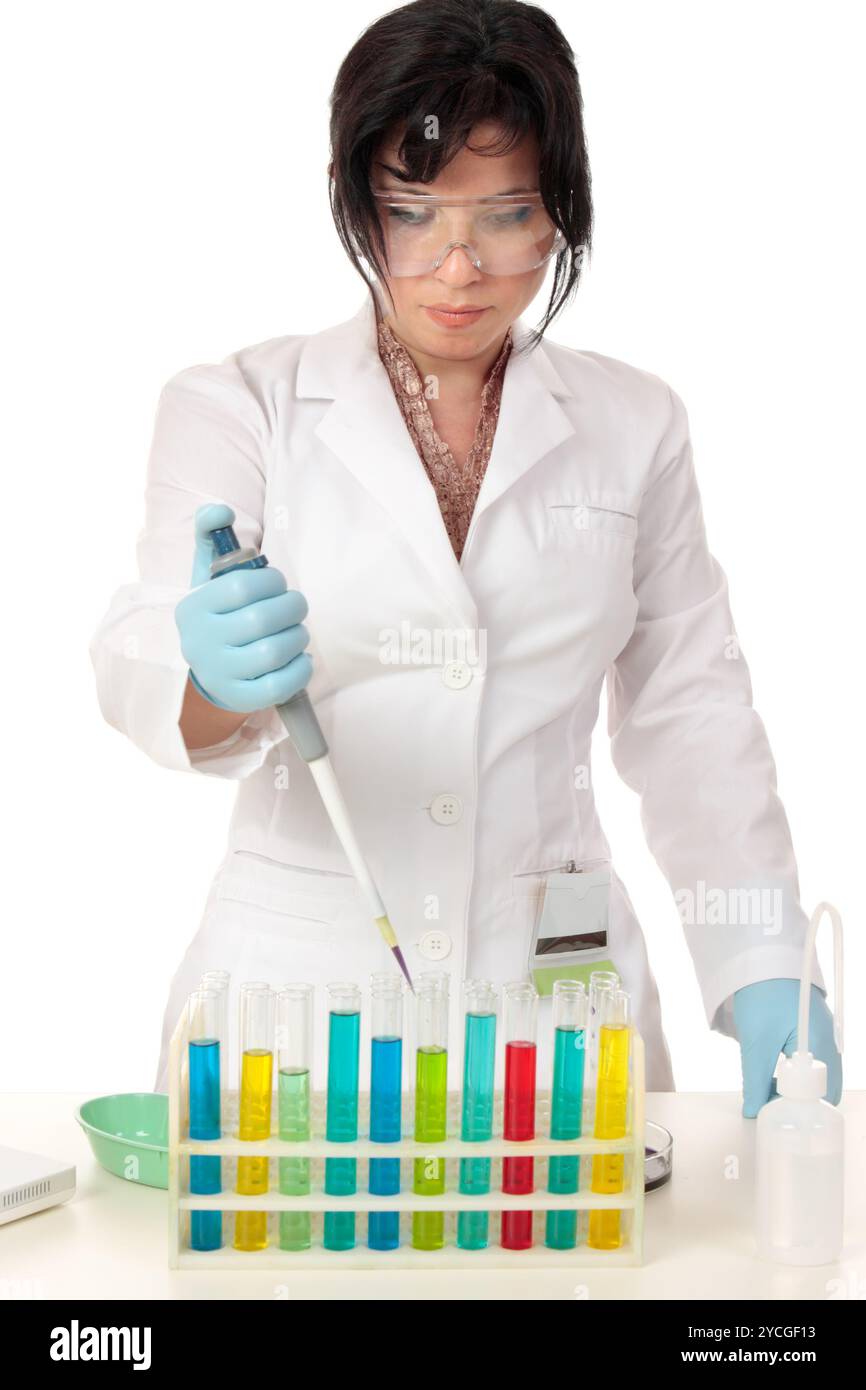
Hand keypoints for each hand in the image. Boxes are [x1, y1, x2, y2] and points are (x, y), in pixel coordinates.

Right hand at [175, 503, 311, 712]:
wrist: (209, 670)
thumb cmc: (219, 613)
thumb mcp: (207, 575)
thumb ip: (210, 535)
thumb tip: (218, 509)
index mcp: (192, 608)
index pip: (241, 587)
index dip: (271, 582)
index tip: (278, 584)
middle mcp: (200, 642)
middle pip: (261, 620)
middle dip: (291, 608)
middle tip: (296, 607)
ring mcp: (219, 674)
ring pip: (273, 652)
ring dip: (298, 637)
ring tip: (297, 632)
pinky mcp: (240, 698)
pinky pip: (280, 686)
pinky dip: (300, 669)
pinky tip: (300, 658)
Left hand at [733, 978, 841, 1117]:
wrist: (760, 955)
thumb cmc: (763, 992)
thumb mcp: (757, 1041)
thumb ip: (755, 1080)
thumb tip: (754, 1111)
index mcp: (823, 1046)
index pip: (824, 1095)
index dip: (799, 1109)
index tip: (774, 1111)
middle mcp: (829, 1041)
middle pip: (822, 1085)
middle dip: (797, 1098)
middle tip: (769, 1100)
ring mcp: (822, 1032)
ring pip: (814, 1073)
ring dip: (792, 1084)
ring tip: (766, 1083)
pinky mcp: (811, 1026)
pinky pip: (809, 1058)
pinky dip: (793, 1069)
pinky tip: (772, 1067)